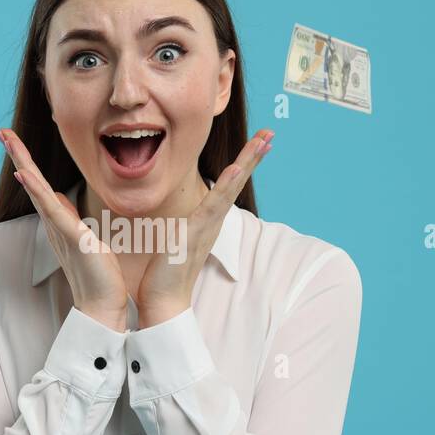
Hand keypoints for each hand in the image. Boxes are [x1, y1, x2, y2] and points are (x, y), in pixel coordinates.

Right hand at [0, 128, 129, 330]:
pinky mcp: (72, 237)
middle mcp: (54, 224)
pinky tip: (25, 174)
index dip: (28, 164)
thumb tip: (61, 198)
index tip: (16, 142)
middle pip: (33, 183)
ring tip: (9, 142)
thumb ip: (71, 217)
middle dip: (18, 156)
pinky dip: (37, 191)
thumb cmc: (97, 275)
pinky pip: (51, 210)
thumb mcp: (86, 237)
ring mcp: (60, 229)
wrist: (102, 305)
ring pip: (38, 190)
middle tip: (2, 132)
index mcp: (59, 222)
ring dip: (23, 164)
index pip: (41, 186)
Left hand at [134, 129, 274, 327]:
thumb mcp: (173, 238)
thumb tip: (175, 217)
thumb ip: (179, 224)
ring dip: (247, 162)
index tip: (257, 143)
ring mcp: (208, 225)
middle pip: (238, 182)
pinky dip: (227, 185)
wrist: (164, 301)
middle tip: (270, 133)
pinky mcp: (197, 232)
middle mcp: (213, 220)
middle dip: (254, 157)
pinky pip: (215, 204)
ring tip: (263, 141)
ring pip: (232, 187)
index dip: (243, 163)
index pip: (229, 186)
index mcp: (208, 220)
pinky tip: (237, 167)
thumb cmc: (165, 272)